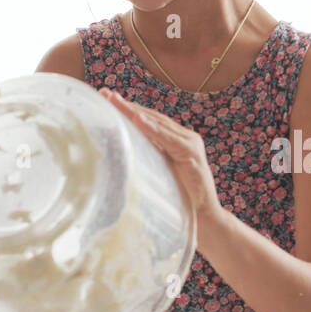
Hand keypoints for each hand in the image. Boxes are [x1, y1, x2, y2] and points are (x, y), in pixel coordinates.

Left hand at [98, 88, 222, 227]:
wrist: (205, 217)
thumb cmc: (180, 199)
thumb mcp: (160, 174)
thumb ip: (148, 160)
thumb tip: (119, 155)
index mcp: (177, 140)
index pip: (150, 120)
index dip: (129, 109)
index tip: (107, 97)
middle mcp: (186, 138)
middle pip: (152, 117)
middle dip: (127, 105)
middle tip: (105, 94)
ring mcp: (190, 144)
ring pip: (158, 124)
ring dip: (134, 112)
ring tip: (115, 101)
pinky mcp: (192, 155)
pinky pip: (168, 139)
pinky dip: (152, 128)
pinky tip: (137, 118)